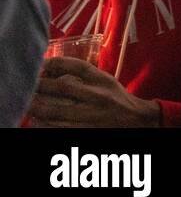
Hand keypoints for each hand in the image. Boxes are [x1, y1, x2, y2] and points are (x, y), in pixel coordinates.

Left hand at [29, 58, 159, 126]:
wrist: (135, 121)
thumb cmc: (116, 98)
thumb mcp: (104, 80)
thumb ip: (82, 72)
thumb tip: (51, 67)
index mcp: (103, 82)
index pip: (79, 67)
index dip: (56, 64)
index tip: (41, 65)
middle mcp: (98, 98)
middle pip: (63, 89)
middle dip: (41, 87)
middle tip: (28, 86)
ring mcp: (91, 117)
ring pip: (56, 112)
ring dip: (38, 107)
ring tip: (29, 103)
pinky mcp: (85, 132)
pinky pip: (58, 129)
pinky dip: (44, 124)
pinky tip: (38, 120)